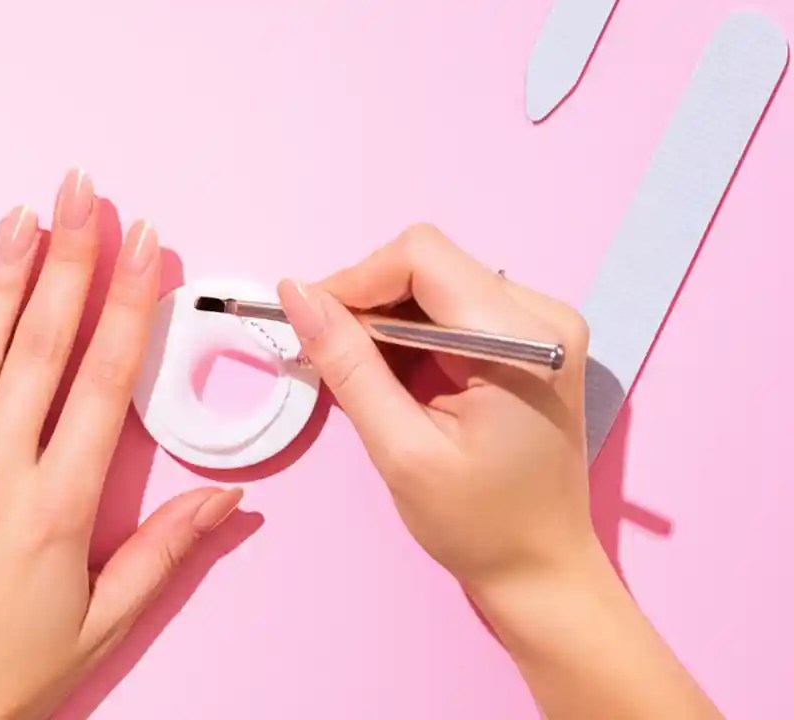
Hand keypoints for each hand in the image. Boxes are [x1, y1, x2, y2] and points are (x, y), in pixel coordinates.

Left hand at [0, 170, 242, 719]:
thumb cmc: (7, 684)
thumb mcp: (103, 625)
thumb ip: (165, 553)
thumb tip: (227, 498)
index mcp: (57, 511)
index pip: (103, 384)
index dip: (128, 306)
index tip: (144, 246)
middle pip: (39, 351)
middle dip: (69, 264)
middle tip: (82, 193)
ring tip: (21, 217)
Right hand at [279, 223, 718, 718]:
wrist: (542, 570)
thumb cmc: (476, 524)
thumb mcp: (402, 450)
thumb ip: (348, 365)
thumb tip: (295, 294)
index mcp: (522, 338)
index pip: (422, 257)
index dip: (355, 281)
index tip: (312, 327)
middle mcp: (543, 315)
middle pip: (428, 264)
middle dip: (366, 302)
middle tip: (328, 358)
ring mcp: (542, 325)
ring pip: (435, 281)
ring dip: (386, 322)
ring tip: (364, 378)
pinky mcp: (531, 340)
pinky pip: (453, 308)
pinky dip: (411, 335)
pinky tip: (398, 381)